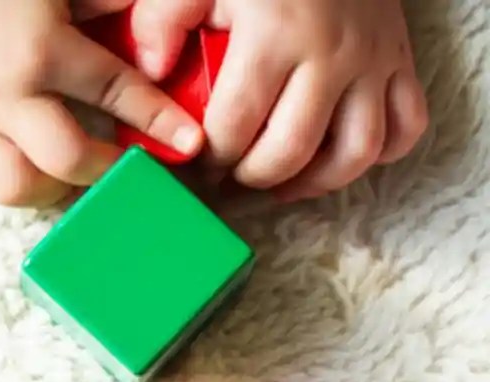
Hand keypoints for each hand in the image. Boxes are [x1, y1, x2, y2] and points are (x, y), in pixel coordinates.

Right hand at [0, 0, 204, 206]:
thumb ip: (103, 4)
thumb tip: (146, 30)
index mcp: (39, 51)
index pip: (115, 96)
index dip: (157, 122)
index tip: (188, 144)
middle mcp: (4, 96)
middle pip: (67, 160)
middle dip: (106, 168)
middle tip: (123, 161)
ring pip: (15, 187)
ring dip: (51, 187)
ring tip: (69, 170)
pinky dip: (13, 174)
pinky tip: (30, 160)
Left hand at [129, 0, 428, 200]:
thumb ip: (163, 21)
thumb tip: (151, 72)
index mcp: (273, 37)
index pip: (235, 127)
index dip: (210, 159)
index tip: (195, 162)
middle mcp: (330, 55)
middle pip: (292, 150)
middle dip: (252, 177)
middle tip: (229, 177)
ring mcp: (373, 60)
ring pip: (356, 152)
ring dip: (313, 182)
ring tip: (278, 183)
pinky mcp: (401, 59)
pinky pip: (406, 126)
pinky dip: (377, 155)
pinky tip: (335, 157)